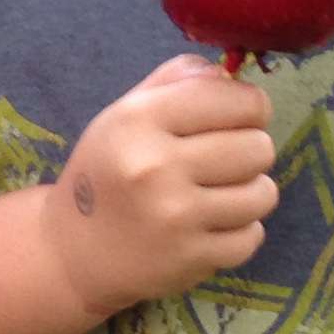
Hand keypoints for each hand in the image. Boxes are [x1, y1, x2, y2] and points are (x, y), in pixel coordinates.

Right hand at [44, 54, 278, 317]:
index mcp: (139, 120)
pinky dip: (238, 232)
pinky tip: (208, 227)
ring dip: (248, 194)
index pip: (239, 101)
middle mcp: (156, 166)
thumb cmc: (106, 172)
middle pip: (258, 147)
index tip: (235, 121)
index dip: (250, 108)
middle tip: (220, 164)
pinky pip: (252, 237)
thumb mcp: (123, 114)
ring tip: (217, 196)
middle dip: (249, 152)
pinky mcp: (190, 258)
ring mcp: (175, 216)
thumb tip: (234, 76)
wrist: (71, 251)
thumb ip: (177, 82)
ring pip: (263, 193)